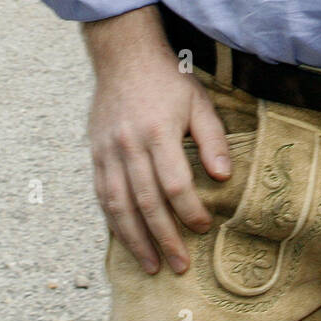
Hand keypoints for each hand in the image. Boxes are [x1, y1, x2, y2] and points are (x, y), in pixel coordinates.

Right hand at [87, 30, 231, 275]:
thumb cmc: (168, 79)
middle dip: (164, 238)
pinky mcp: (96, 153)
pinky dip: (113, 221)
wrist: (125, 55)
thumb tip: (224, 177)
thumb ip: (213, 139)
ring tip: (151, 264)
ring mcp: (108, 150)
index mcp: (159, 131)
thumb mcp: (199, 101)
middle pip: (147, 202)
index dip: (189, 211)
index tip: (203, 227)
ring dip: (135, 240)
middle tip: (179, 264)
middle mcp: (129, 144)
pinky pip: (102, 194)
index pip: (174, 184)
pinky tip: (126, 238)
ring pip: (119, 205)